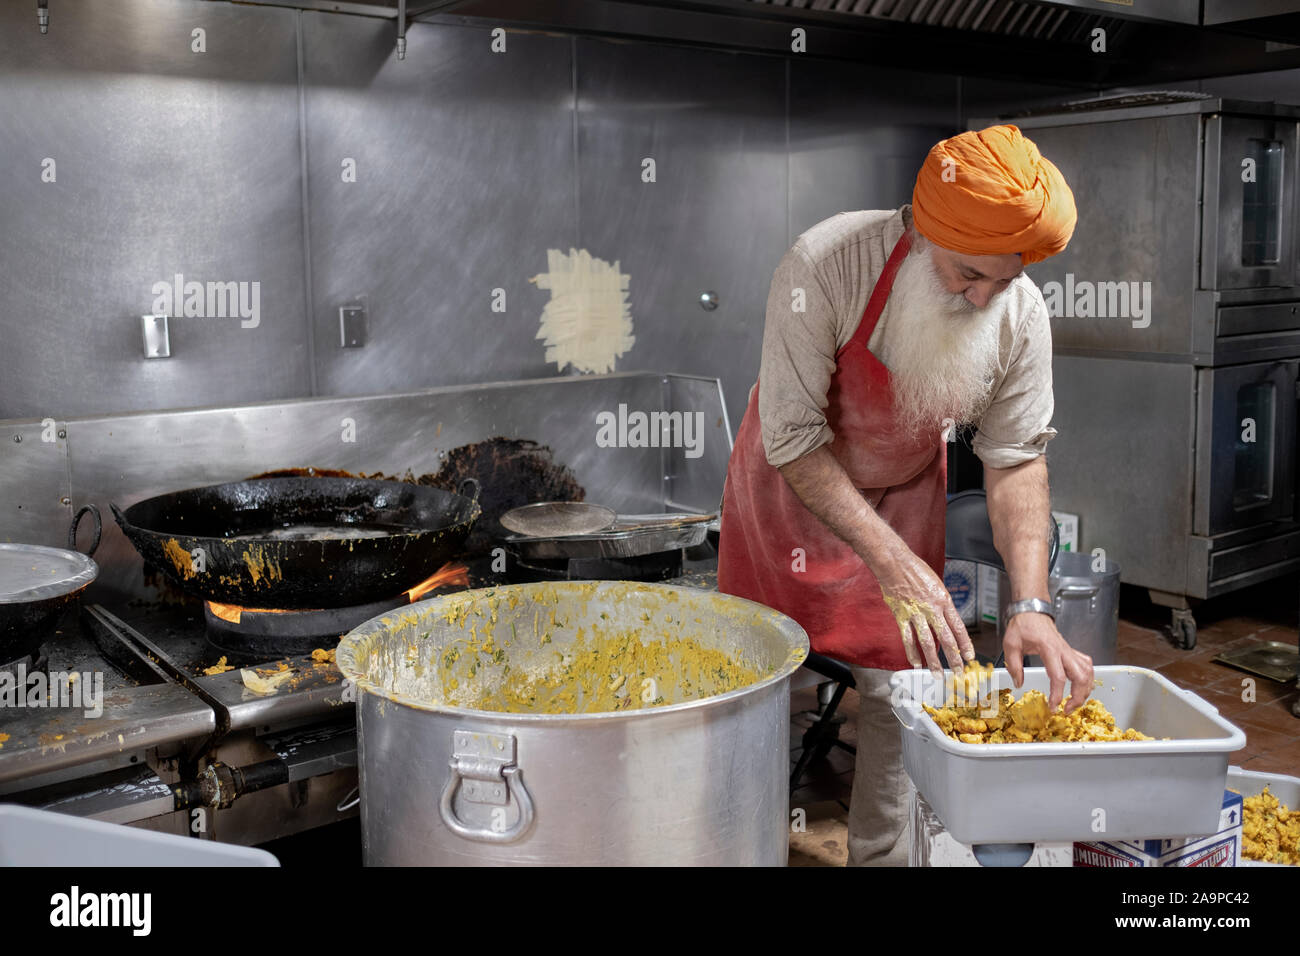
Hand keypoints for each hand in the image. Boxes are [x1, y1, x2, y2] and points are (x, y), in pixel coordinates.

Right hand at [875, 548, 974, 676]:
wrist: (895, 563)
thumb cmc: (915, 570)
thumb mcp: (937, 585)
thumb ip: (942, 604)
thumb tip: (946, 620)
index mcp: (943, 600)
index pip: (958, 627)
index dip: (965, 644)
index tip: (969, 656)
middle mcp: (932, 608)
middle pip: (946, 638)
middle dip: (954, 658)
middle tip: (958, 671)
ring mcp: (916, 613)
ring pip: (927, 642)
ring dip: (933, 660)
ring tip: (937, 673)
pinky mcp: (901, 615)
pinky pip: (907, 637)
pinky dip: (911, 652)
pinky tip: (915, 662)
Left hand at [1001, 611, 1092, 711]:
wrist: (1031, 611)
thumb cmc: (1022, 625)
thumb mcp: (1011, 644)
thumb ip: (1014, 665)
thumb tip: (1018, 683)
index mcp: (1049, 649)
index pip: (1059, 676)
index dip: (1058, 694)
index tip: (1054, 706)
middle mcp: (1063, 650)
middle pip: (1081, 677)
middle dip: (1078, 697)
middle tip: (1067, 710)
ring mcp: (1069, 650)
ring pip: (1088, 672)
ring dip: (1085, 690)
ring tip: (1075, 702)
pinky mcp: (1071, 651)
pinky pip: (1086, 665)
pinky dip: (1088, 678)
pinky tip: (1081, 686)